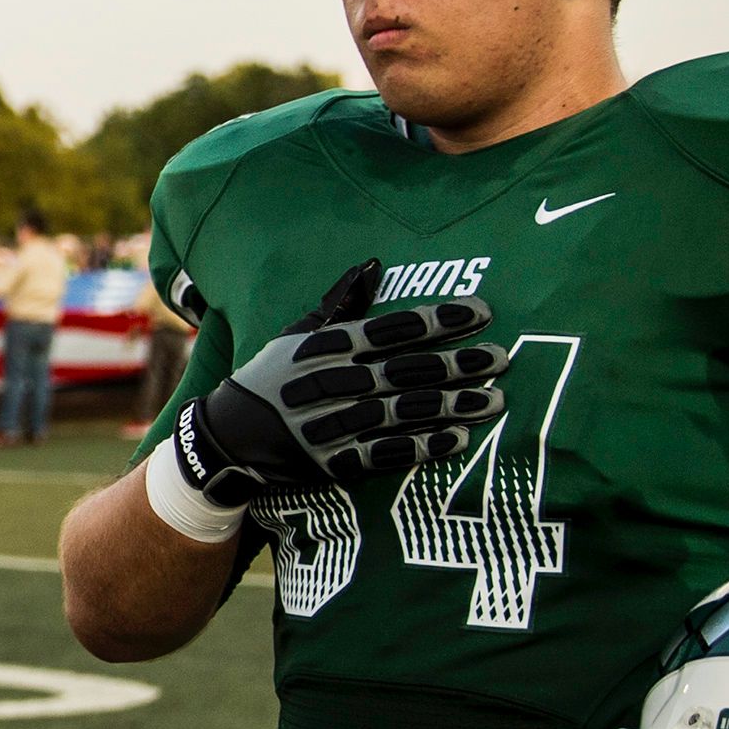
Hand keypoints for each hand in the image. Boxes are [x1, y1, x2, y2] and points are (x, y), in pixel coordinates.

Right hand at [170, 258, 505, 506]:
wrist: (226, 439)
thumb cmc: (269, 379)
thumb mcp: (294, 336)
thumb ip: (338, 304)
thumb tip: (372, 266)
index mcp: (324, 348)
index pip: (390, 329)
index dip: (437, 320)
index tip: (481, 312)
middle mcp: (328, 383)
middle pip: (403, 371)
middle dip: (456, 363)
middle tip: (502, 358)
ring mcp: (330, 425)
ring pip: (401, 412)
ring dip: (450, 406)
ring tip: (494, 400)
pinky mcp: (332, 462)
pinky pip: (384, 453)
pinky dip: (421, 446)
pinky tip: (457, 439)